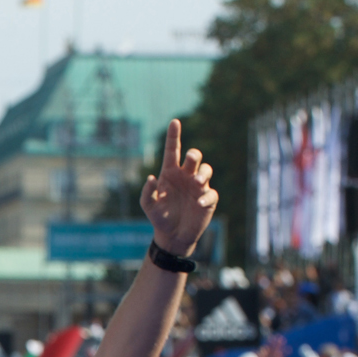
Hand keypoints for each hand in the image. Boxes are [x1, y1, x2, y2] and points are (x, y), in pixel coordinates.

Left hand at [140, 119, 218, 254]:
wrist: (172, 235)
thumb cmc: (159, 216)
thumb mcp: (148, 206)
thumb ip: (146, 192)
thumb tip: (150, 178)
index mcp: (170, 173)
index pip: (173, 151)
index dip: (174, 136)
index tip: (174, 121)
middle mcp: (186, 176)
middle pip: (194, 158)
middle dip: (195, 155)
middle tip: (191, 158)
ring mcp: (198, 187)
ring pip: (206, 171)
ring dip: (203, 174)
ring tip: (197, 182)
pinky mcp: (208, 200)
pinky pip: (211, 194)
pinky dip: (206, 196)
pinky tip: (198, 203)